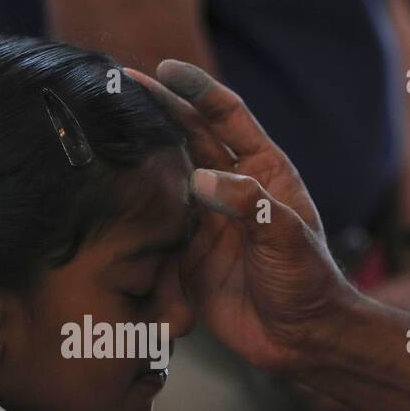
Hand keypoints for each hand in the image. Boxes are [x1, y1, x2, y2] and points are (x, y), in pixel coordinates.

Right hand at [124, 61, 349, 373]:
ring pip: (165, 178)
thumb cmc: (308, 283)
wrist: (301, 340)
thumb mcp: (287, 238)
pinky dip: (131, 210)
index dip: (196, 90)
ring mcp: (206, 221)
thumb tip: (200, 178)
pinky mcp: (186, 255)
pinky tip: (102, 192)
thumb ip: (249, 205)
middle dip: (155, 110)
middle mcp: (231, 189)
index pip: (226, 116)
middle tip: (116, 89)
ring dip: (137, 156)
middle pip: (187, 137)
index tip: (164, 70)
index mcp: (263, 171)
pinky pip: (154, 227)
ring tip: (101, 130)